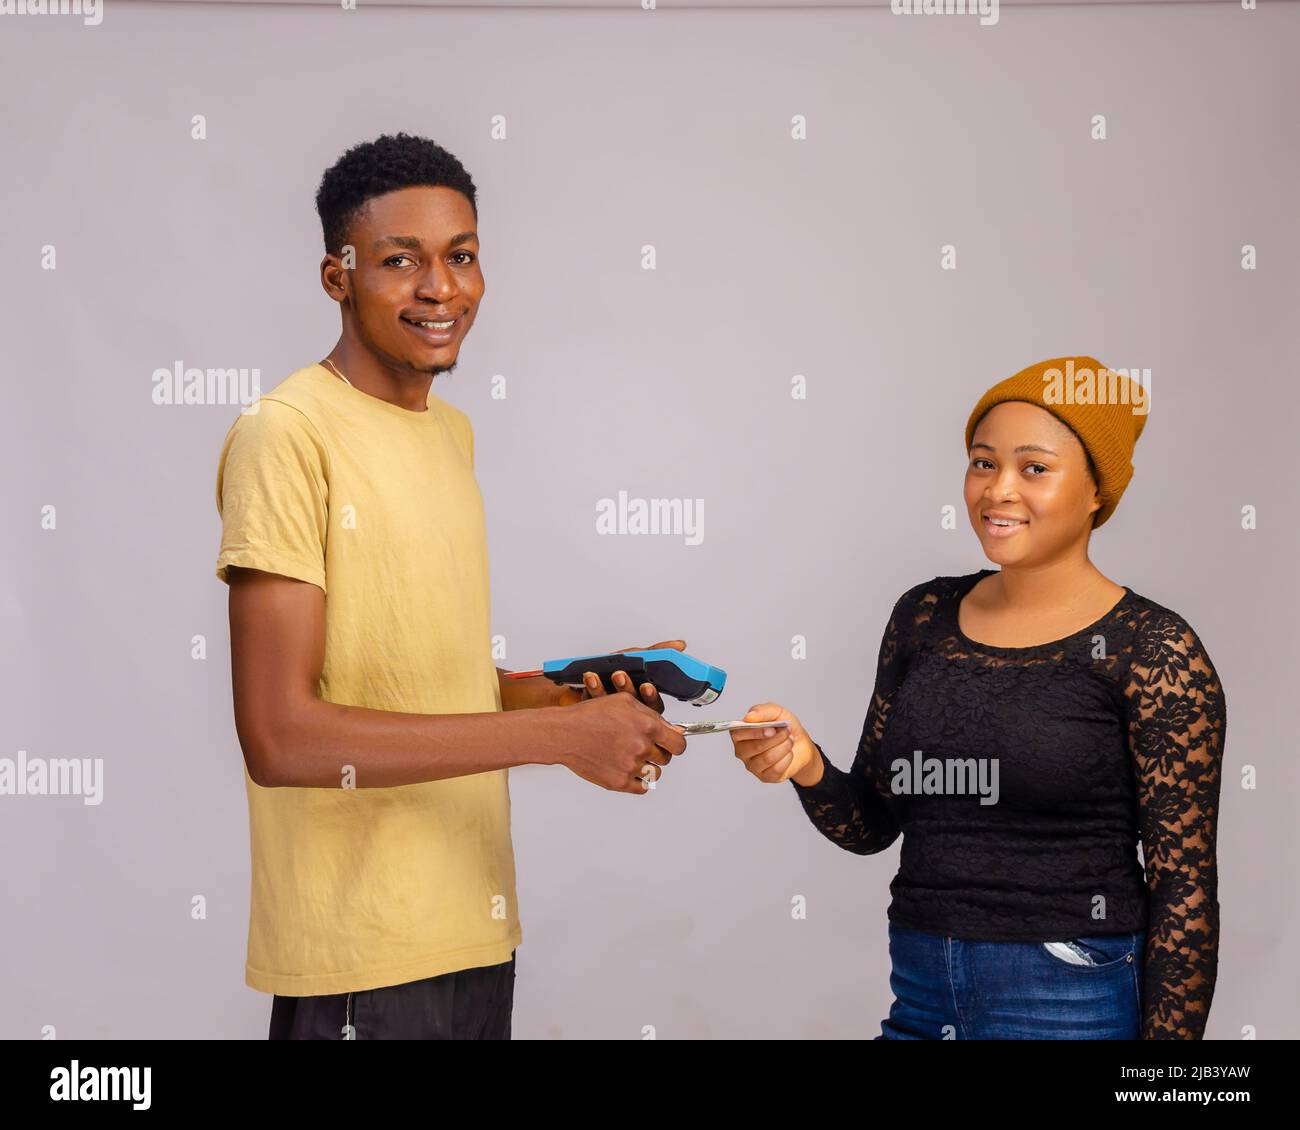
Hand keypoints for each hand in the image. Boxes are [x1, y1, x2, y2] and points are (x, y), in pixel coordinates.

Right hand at [559, 692, 687, 793]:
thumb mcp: (625, 702)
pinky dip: (638, 780)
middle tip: (644, 746)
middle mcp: (642, 747)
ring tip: (632, 757)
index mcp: (647, 726)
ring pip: (654, 773)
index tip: (671, 743)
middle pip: (666, 758)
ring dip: (648, 766)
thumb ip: (652, 714)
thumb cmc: (591, 715)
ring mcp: (631, 766)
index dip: (675, 743)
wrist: (565, 733)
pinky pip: (641, 787)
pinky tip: (628, 770)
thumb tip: (672, 728)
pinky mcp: (619, 782)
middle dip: (658, 752)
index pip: (679, 744)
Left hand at [561, 638, 685, 714]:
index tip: (647, 686)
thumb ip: (658, 651)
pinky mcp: (594, 713)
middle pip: (633, 708)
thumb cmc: (610, 669)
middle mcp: (629, 707)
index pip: (653, 702)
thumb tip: (680, 645)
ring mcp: (612, 713)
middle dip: (626, 690)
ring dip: (605, 690)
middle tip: (619, 675)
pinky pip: (593, 706)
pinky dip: (590, 690)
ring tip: (598, 676)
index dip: (650, 695)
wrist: (581, 676)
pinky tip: (589, 679)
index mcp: (643, 697)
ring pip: (611, 708)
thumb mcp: (635, 656)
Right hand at [729, 702, 819, 784]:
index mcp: (740, 733)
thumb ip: (761, 711)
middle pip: (755, 747)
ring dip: (783, 747)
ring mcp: (752, 766)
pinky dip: (787, 758)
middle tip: (786, 731)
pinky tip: (788, 753)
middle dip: (776, 738)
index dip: (755, 732)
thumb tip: (748, 717)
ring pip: (767, 758)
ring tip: (789, 741)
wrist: (800, 744)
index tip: (772, 729)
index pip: (738, 733)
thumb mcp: (776, 712)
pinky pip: (775, 769)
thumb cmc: (783, 727)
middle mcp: (742, 751)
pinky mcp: (764, 777)